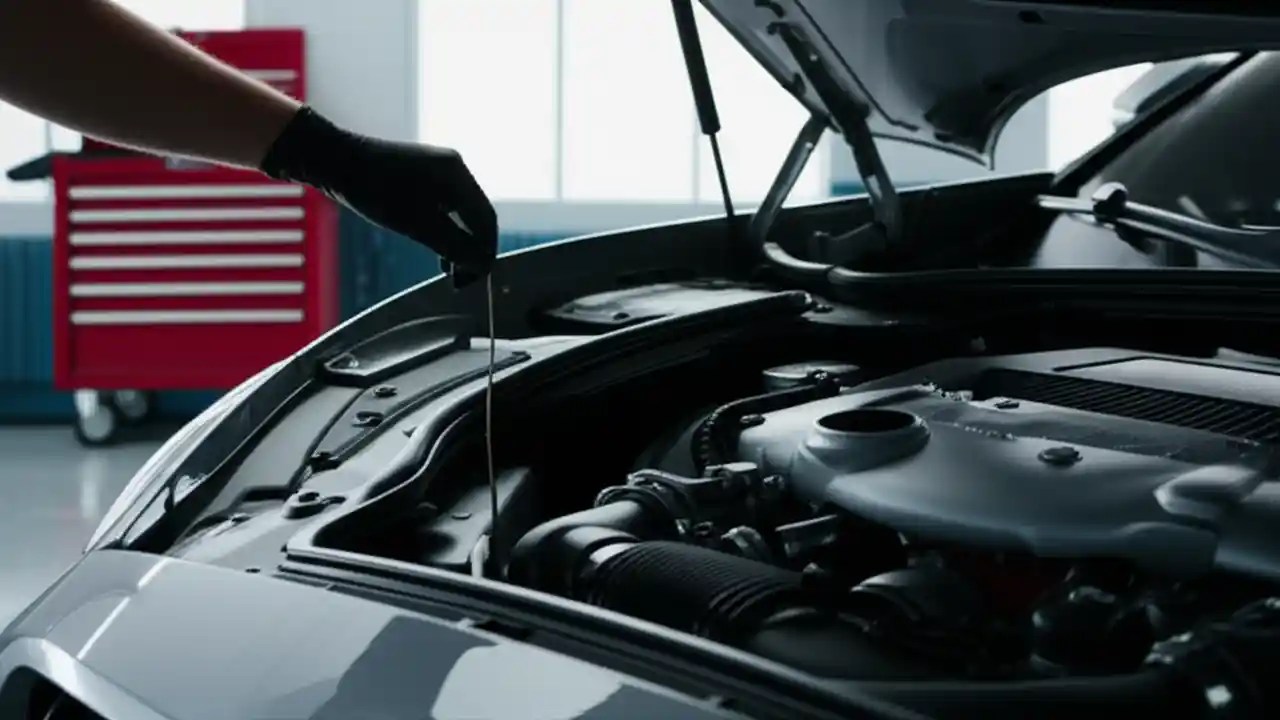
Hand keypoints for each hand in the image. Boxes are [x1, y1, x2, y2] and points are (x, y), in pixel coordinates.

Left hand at [260, 107, 496, 282]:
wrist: (334, 159)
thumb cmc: (375, 192)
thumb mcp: (417, 226)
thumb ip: (454, 246)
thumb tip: (482, 266)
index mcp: (458, 176)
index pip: (486, 221)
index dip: (485, 253)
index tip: (475, 280)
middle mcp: (454, 169)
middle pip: (476, 217)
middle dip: (473, 250)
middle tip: (461, 280)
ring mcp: (438, 170)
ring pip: (460, 214)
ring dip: (459, 242)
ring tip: (449, 271)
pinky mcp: (422, 175)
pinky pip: (445, 207)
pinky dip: (445, 230)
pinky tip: (437, 250)